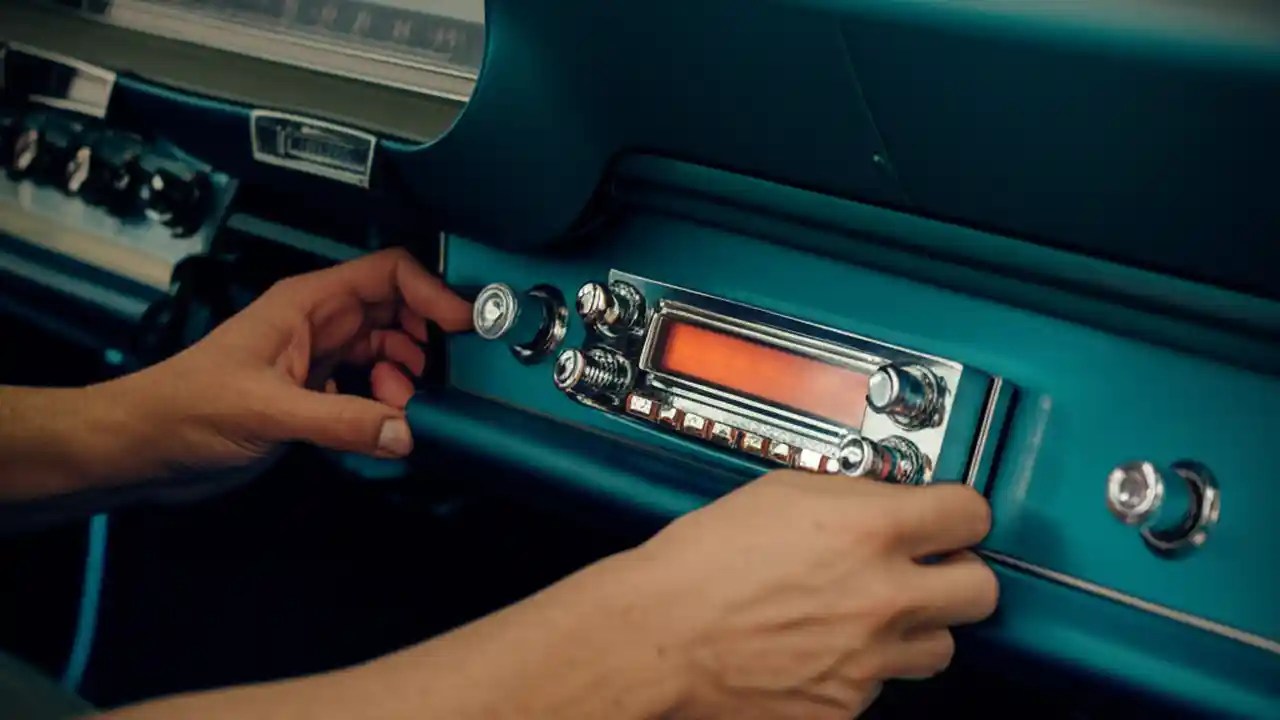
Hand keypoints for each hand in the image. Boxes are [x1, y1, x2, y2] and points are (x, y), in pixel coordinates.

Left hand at [88, 247, 471, 487]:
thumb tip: (406, 430)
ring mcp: (316, 360)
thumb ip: (341, 422)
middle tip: (447, 371)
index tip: (464, 323)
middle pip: (395, 311)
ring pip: (384, 351)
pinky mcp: (312, 396)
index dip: (431, 292)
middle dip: (426, 337)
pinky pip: (367, 388)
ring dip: (406, 376)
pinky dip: (384, 404)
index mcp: (306, 304)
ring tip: (408, 405)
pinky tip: (384, 424)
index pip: (387, 274)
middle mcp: (317, 325)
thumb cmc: (184, 408)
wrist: (142, 448)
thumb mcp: (268, 411)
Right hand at [617, 470, 996, 718]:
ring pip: (940, 646)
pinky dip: (863, 667)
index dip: (961, 514)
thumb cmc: (702, 563)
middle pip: (981, 589)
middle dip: (959, 575)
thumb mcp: (782, 493)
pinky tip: (825, 646)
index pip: (970, 515)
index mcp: (869, 530)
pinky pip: (883, 685)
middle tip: (931, 569)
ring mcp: (870, 657)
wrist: (661, 636)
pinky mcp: (847, 704)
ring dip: (916, 627)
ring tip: (871, 614)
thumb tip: (885, 500)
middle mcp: (884, 596)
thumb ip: (851, 497)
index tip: (953, 518)